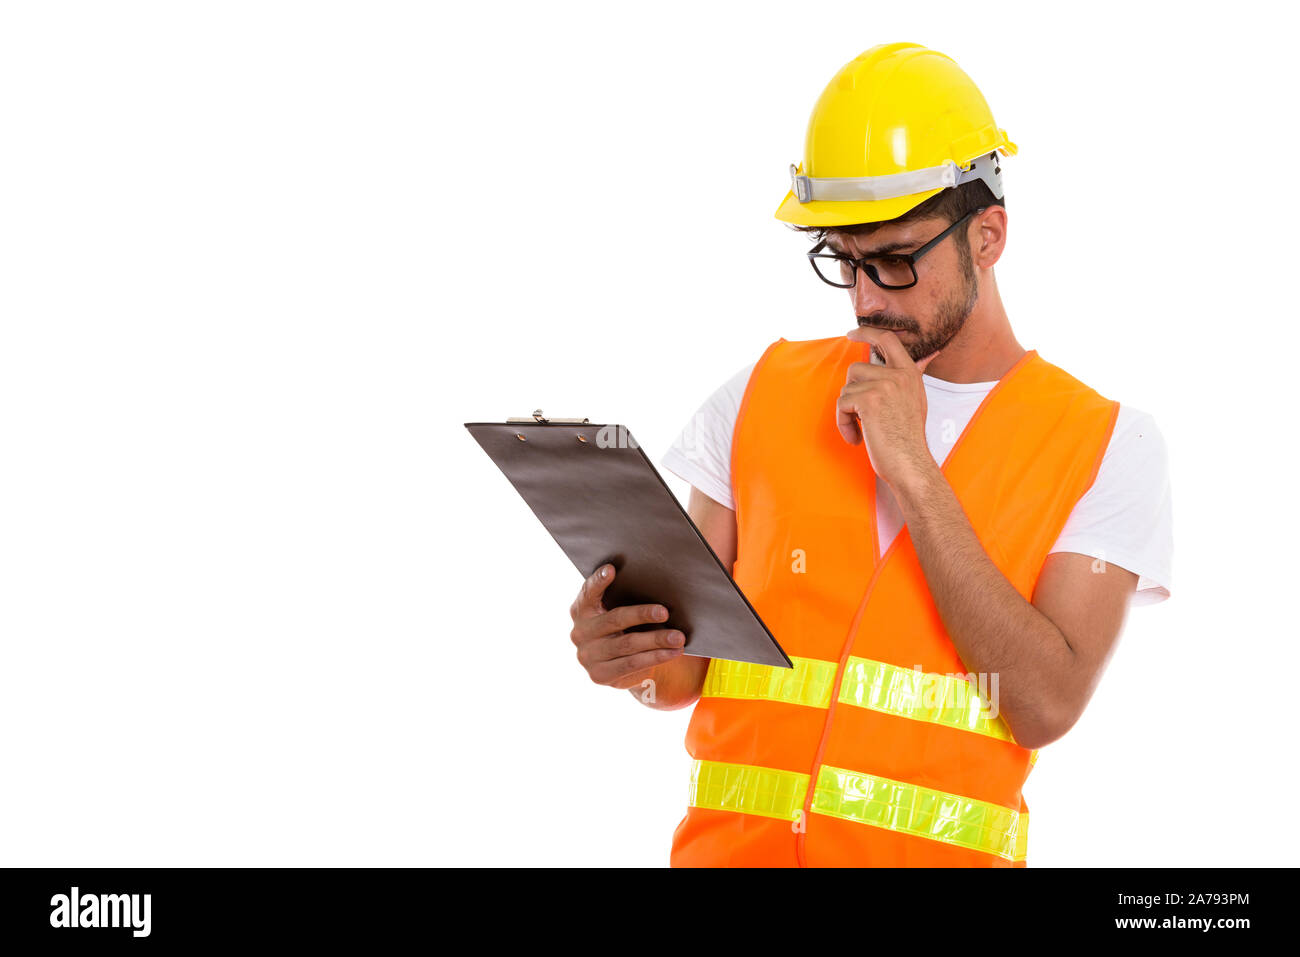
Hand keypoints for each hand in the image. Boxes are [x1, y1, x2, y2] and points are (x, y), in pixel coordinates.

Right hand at [569, 564, 684, 689]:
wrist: (617, 663)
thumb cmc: (623, 627)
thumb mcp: (618, 610)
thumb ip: (625, 599)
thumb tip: (659, 588)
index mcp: (582, 609)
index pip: (589, 592)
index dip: (599, 580)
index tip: (612, 569)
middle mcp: (580, 632)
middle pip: (615, 619)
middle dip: (642, 614)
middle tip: (665, 612)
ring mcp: (587, 656)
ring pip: (627, 644)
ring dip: (656, 640)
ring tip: (678, 638)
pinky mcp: (599, 675)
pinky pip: (632, 665)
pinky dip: (655, 657)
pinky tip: (672, 653)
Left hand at [837, 327, 940, 487]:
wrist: (910, 464)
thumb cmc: (909, 439)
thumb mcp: (916, 400)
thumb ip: (912, 377)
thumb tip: (929, 356)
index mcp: (910, 374)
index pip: (888, 340)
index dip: (867, 333)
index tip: (852, 333)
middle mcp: (899, 375)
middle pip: (856, 368)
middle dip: (850, 391)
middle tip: (856, 413)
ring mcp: (885, 386)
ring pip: (847, 389)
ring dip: (847, 412)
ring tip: (863, 429)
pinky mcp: (869, 400)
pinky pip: (842, 404)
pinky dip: (843, 423)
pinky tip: (857, 438)